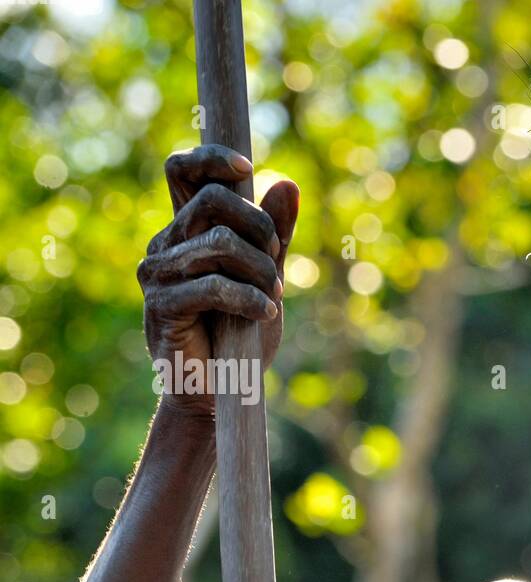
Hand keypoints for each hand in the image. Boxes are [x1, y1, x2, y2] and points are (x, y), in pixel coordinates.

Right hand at [137, 144, 298, 417]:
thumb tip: (288, 183)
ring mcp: (158, 273)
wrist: (222, 389)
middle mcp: (166, 243)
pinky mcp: (162, 305)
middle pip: (213, 200)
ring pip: (219, 243)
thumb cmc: (241, 334)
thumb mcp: (267, 277)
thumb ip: (275, 234)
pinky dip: (249, 298)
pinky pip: (213, 285)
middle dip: (259, 226)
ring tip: (272, 298)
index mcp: (187, 230)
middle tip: (276, 259)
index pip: (184, 169)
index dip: (212, 159)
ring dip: (260, 272)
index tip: (246, 168)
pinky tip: (265, 313)